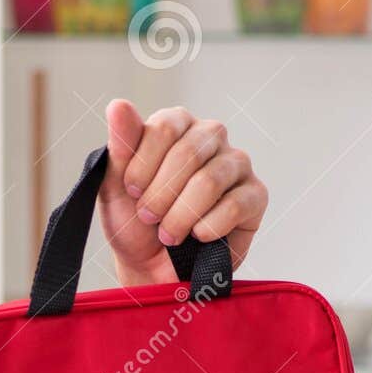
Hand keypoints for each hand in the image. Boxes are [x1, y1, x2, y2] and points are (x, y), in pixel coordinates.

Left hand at [97, 100, 267, 288]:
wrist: (153, 267)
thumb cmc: (134, 223)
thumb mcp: (116, 186)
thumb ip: (120, 146)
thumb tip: (118, 104)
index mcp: (177, 125)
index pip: (165, 126)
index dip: (143, 165)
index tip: (131, 191)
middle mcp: (210, 136)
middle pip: (189, 152)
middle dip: (160, 194)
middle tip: (147, 217)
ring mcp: (236, 164)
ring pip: (210, 181)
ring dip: (180, 215)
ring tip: (168, 233)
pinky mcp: (256, 195)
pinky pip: (236, 205)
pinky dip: (208, 228)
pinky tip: (197, 236)